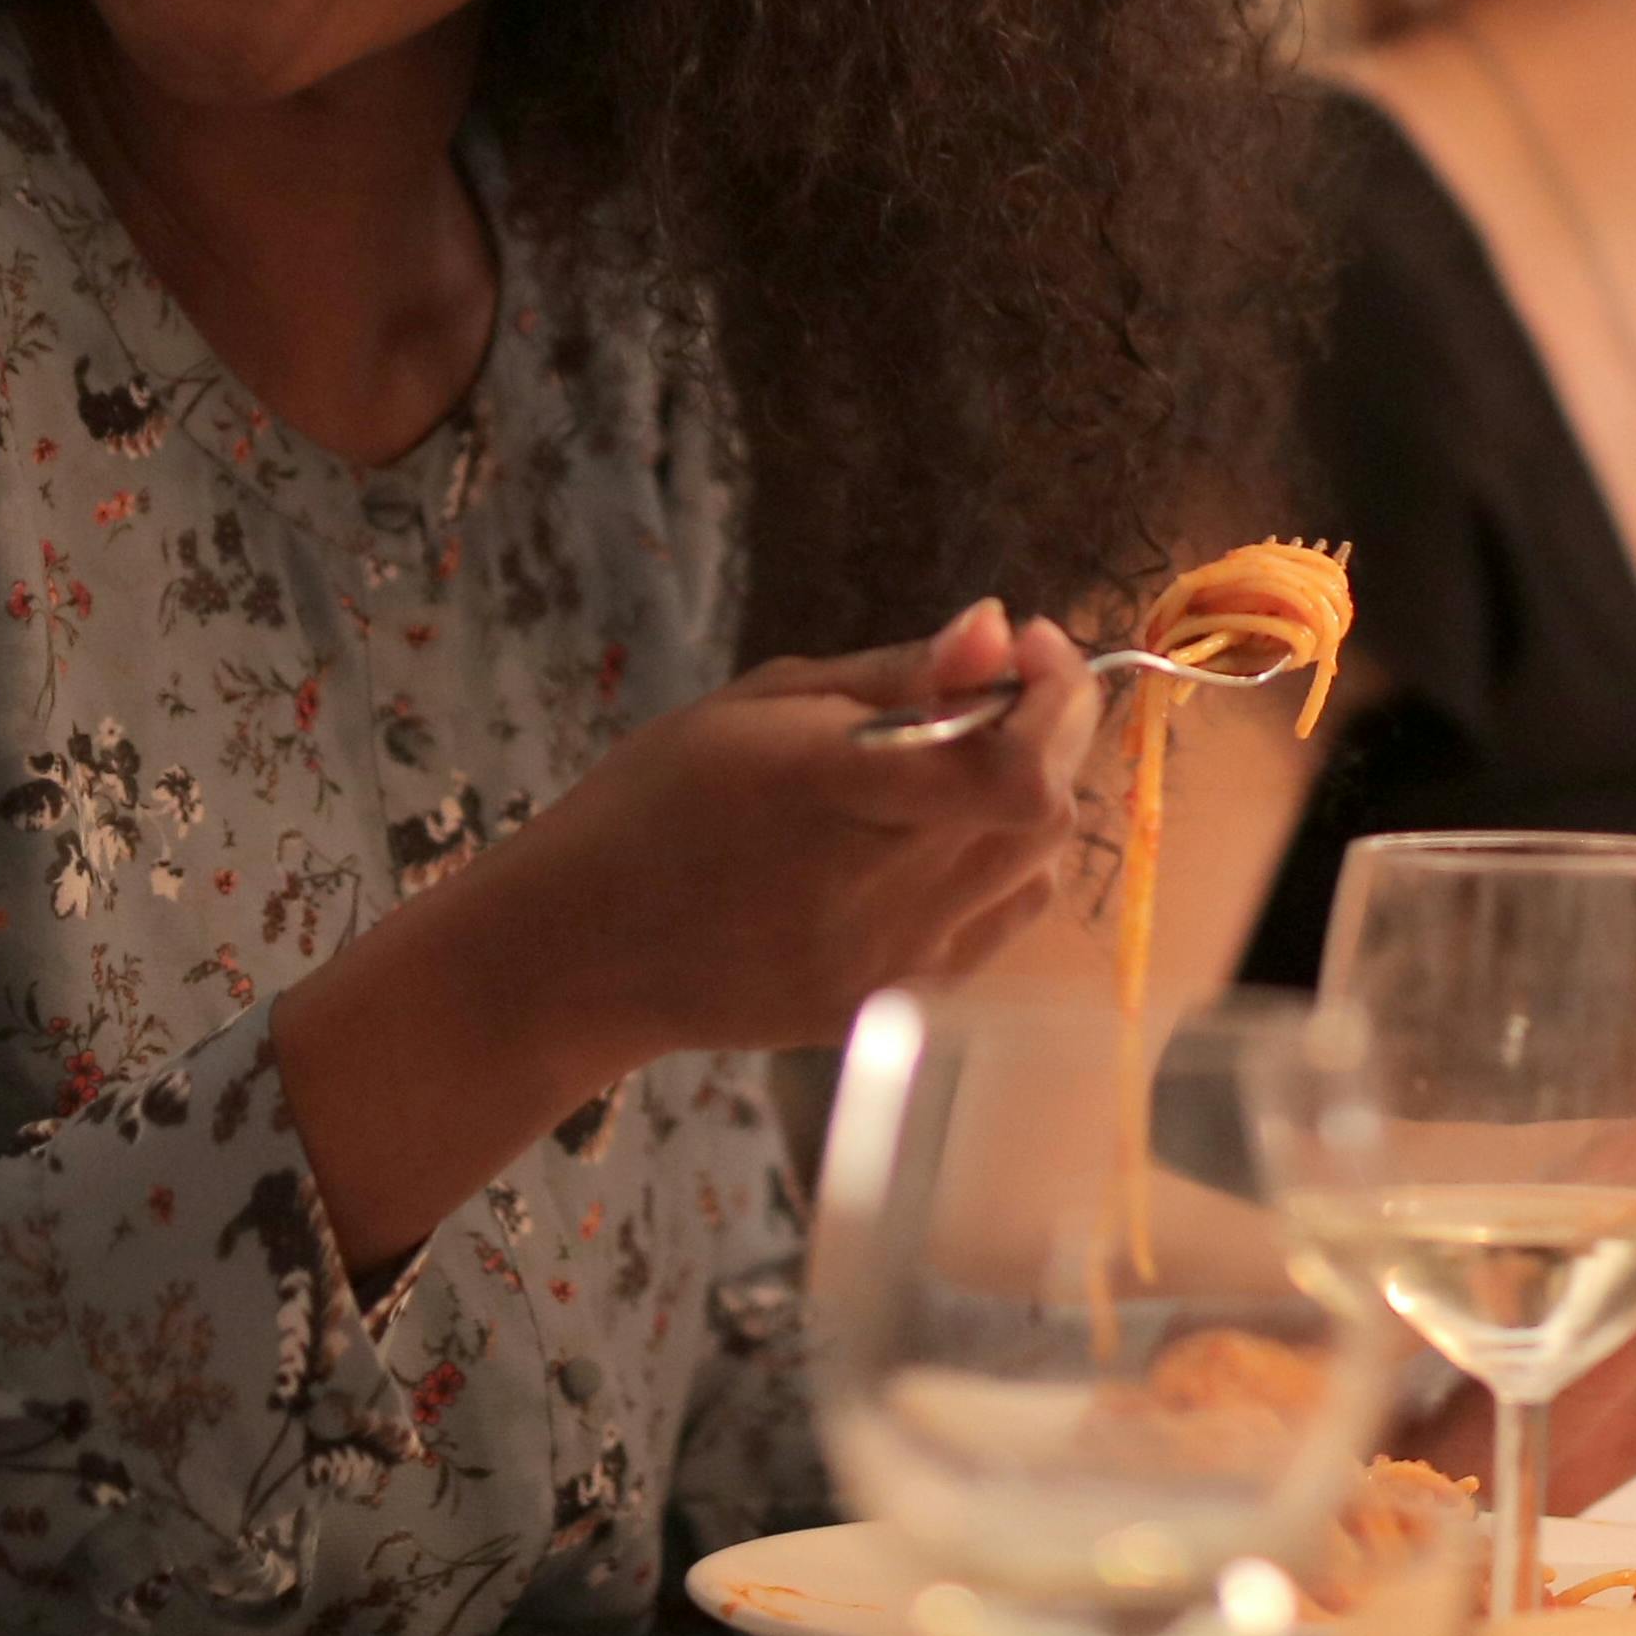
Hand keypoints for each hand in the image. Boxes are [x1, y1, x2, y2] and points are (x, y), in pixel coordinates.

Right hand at [387, 603, 1099, 1085]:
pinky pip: (1002, 926)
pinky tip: (942, 833)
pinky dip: (1003, 864)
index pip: (1014, 768)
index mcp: (829, 793)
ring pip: (1038, 867)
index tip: (1031, 643)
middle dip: (1053, 728)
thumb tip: (997, 628)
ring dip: (1029, 797)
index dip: (1056, 697)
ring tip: (964, 760)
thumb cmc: (655, 803)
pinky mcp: (890, 1007)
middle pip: (1045, 811)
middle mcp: (872, 890)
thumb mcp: (756, 705)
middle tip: (1005, 683)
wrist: (579, 955)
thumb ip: (895, 674)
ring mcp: (888, 964)